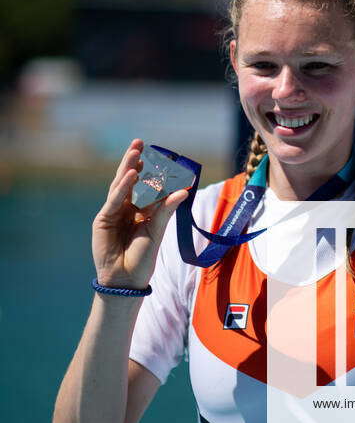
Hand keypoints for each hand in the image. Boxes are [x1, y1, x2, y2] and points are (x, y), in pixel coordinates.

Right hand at [92, 139, 188, 289]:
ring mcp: (113, 212)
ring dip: (127, 168)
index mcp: (139, 210)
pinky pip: (114, 200)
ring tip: (135, 152)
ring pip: (120, 186)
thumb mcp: (157, 230)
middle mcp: (125, 208)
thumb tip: (183, 191)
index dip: (150, 170)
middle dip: (134, 161)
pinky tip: (130, 175)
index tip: (159, 154)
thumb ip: (166, 209)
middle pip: (130, 180)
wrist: (126, 280)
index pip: (144, 185)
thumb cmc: (142, 257)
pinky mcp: (103, 219)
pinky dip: (122, 187)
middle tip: (140, 142)